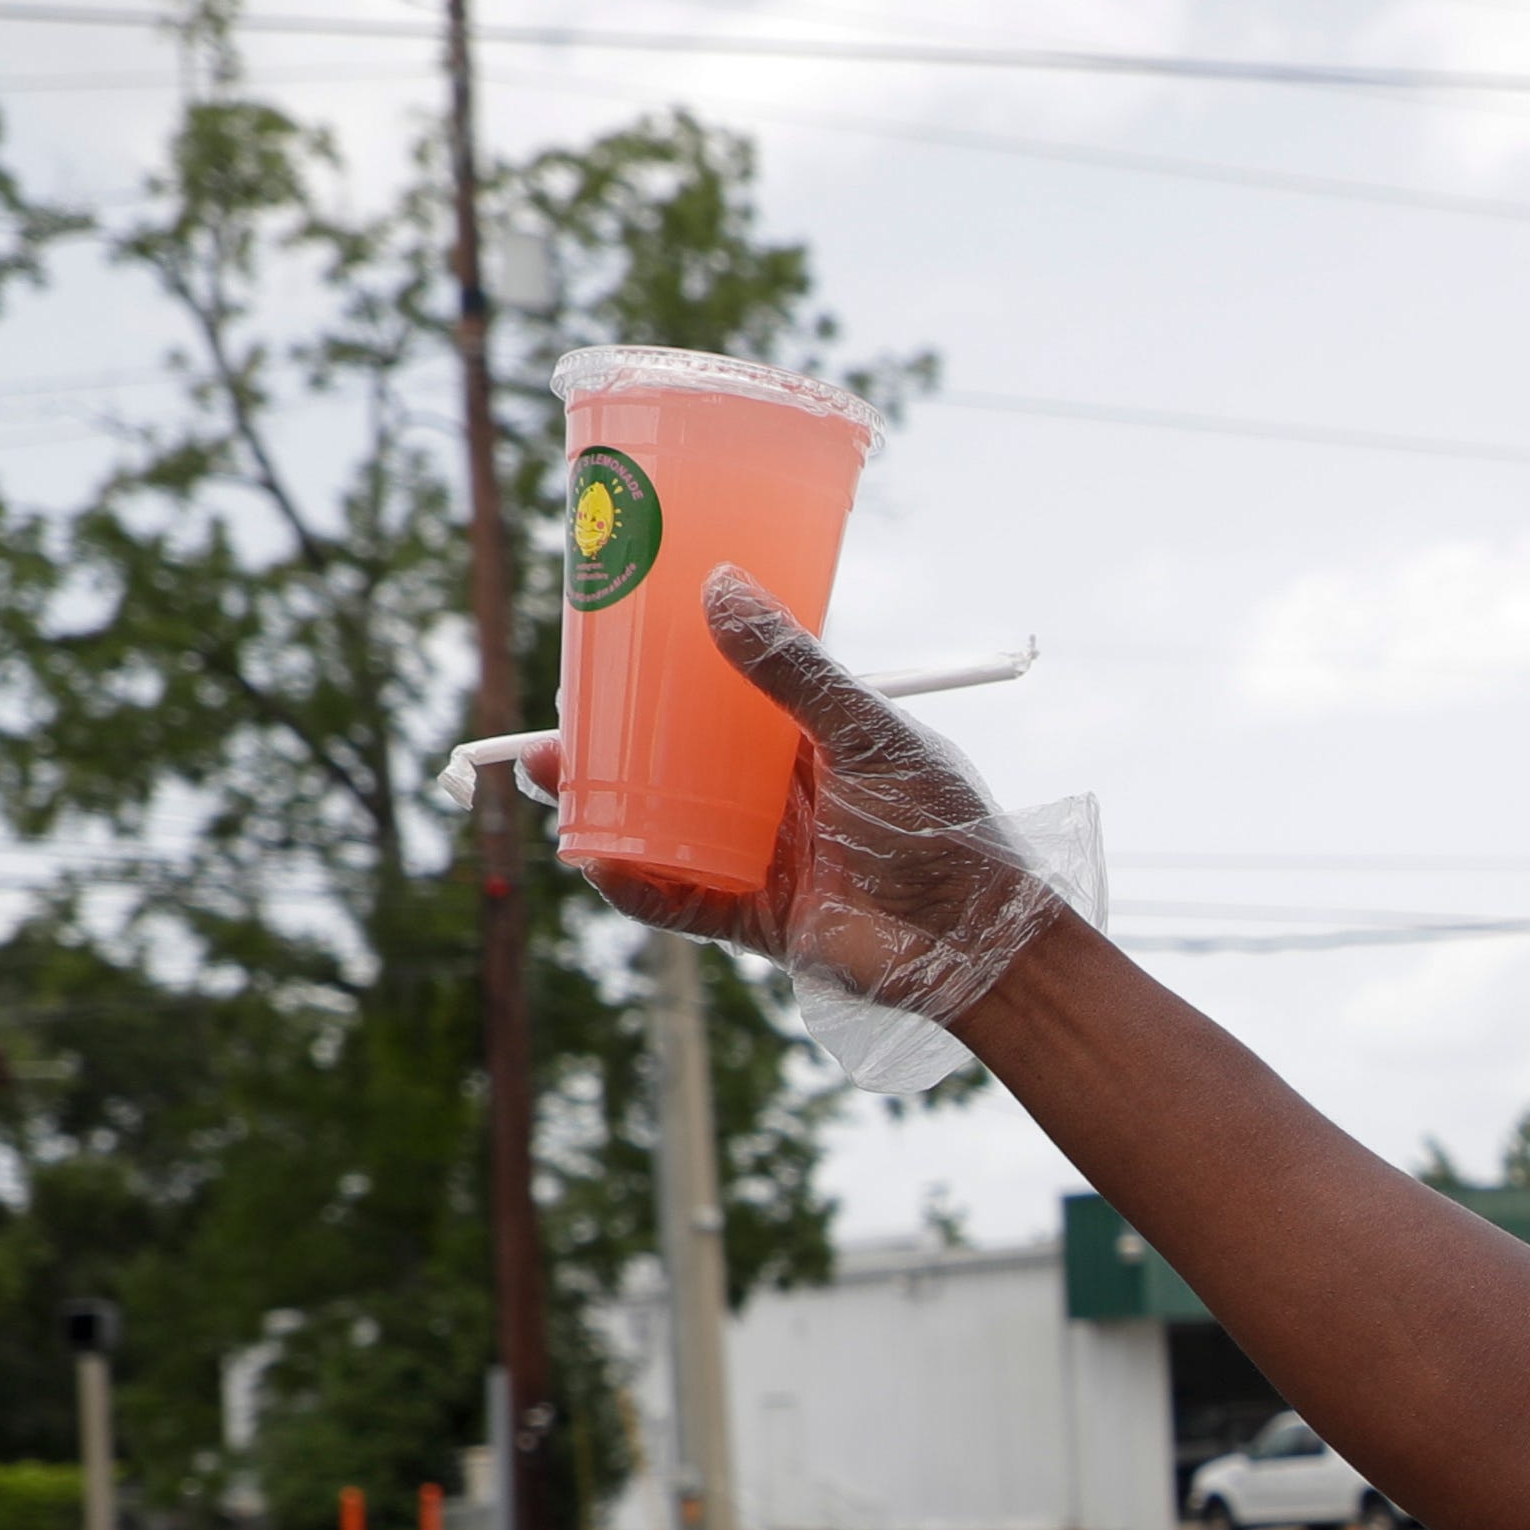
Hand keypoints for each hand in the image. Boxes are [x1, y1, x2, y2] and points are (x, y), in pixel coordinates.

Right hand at [554, 568, 1096, 1077]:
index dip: (664, 679)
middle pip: (674, 762)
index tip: (606, 648)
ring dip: (602, 804)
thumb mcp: (868, 734)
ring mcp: (760, 858)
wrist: (980, 941)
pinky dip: (636, 886)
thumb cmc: (944, 827)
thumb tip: (720, 587)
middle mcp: (775, 796)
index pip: (720, 700)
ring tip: (550, 775)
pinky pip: (679, 901)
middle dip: (611, 742)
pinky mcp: (755, 919)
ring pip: (662, 826)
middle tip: (555, 716)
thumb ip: (795, 671)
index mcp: (805, 742)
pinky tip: (596, 861)